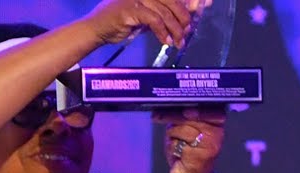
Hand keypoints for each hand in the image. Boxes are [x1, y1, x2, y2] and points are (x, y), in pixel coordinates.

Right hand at [81, 0, 211, 47]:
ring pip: (165, 12)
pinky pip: (154, 20)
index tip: (203, 7)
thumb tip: (185, 18)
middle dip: (183, 18)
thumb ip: (162, 14)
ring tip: (178, 41)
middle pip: (172, 1)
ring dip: (175, 29)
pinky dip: (162, 32)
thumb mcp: (144, 16)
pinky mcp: (130, 8)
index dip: (189, 1)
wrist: (96, 29)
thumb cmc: (120, 22)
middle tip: (186, 33)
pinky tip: (165, 41)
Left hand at [154, 106, 225, 172]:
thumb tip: (169, 105)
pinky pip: (178, 142)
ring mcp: (211, 143)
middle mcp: (217, 131)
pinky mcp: (201, 154)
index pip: (202, 104)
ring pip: (182, 126)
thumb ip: (182, 117)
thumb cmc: (187, 153)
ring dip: (173, 135)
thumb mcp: (184, 130)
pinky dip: (173, 147)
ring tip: (177, 145)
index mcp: (216, 122)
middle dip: (172, 116)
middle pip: (190, 113)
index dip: (187, 102)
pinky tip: (179, 155)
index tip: (175, 103)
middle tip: (157, 117)